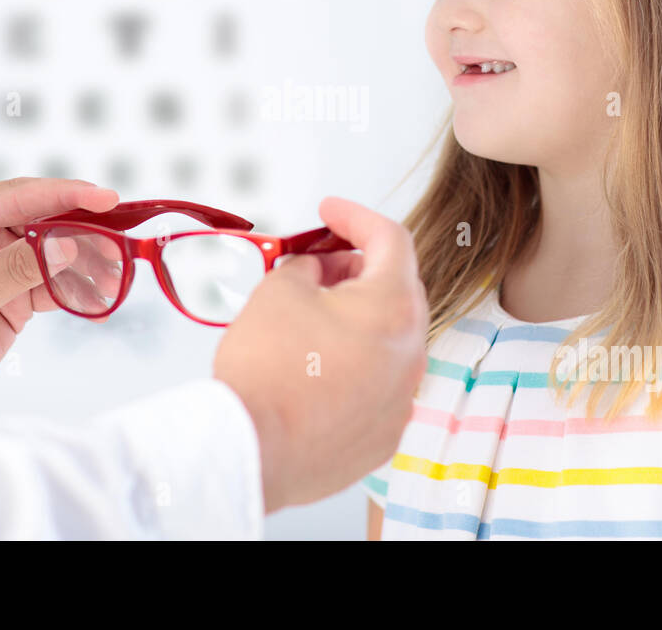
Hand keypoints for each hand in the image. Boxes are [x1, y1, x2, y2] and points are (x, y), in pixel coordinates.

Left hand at [0, 177, 118, 417]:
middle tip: (122, 246)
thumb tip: (69, 243)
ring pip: (57, 253)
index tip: (108, 198)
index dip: (67, 194)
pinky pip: (55, 285)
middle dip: (85, 233)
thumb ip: (19, 267)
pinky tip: (98, 302)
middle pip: (47, 220)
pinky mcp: (13, 296)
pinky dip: (78, 292)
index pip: (22, 195)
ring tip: (116, 280)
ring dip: (87, 265)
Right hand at [212, 196, 428, 512]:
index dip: (355, 217)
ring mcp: (402, 398)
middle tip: (314, 264)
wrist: (251, 449)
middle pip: (394, 290)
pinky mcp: (384, 434)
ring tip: (306, 316)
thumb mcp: (279, 290)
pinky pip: (376, 384)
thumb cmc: (266, 372)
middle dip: (354, 269)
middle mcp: (410, 353)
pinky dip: (352, 365)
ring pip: (386, 340)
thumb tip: (315, 273)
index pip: (390, 240)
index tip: (330, 212)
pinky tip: (313, 365)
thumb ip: (307, 267)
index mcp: (393, 308)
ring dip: (353, 319)